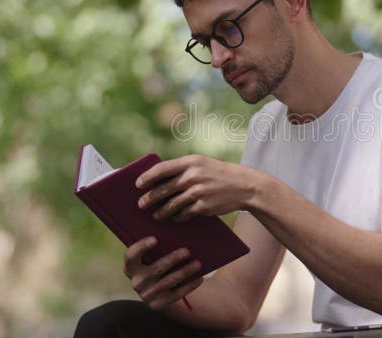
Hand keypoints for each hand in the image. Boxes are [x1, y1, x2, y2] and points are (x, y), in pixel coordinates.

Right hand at [124, 237, 203, 309]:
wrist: (160, 288)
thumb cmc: (158, 262)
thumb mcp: (154, 255)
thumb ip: (159, 245)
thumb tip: (176, 229)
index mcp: (131, 266)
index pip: (131, 256)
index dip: (141, 247)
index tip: (155, 239)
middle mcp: (136, 281)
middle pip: (155, 269)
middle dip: (172, 259)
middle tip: (187, 251)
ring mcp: (146, 294)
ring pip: (168, 282)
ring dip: (184, 272)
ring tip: (198, 263)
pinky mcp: (157, 304)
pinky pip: (176, 294)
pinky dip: (189, 286)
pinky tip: (200, 278)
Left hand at [136, 154, 261, 220]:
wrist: (244, 186)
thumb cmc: (220, 174)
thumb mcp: (203, 164)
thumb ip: (184, 169)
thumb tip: (160, 179)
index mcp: (191, 161)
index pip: (162, 168)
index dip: (147, 177)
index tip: (137, 184)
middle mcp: (193, 175)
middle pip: (164, 189)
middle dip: (150, 198)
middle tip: (141, 204)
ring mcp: (198, 191)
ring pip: (172, 204)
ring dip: (161, 212)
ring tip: (156, 215)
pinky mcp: (203, 206)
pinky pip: (184, 214)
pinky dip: (177, 217)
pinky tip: (174, 219)